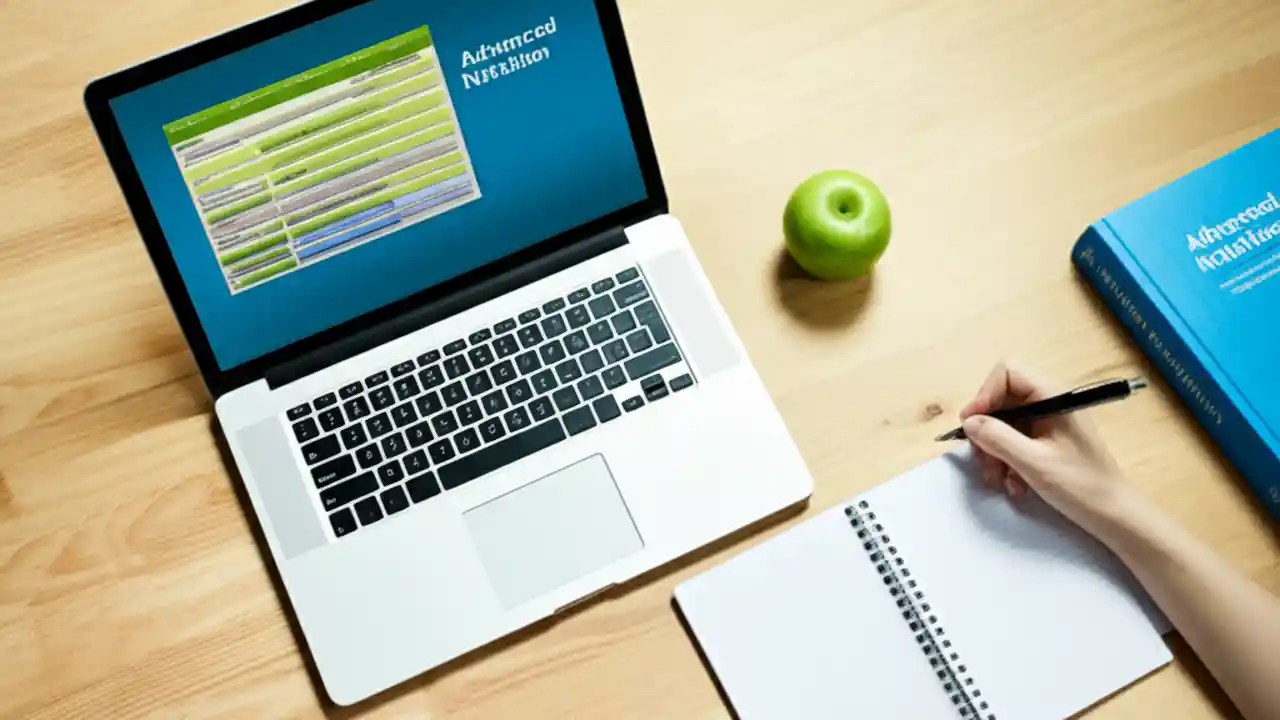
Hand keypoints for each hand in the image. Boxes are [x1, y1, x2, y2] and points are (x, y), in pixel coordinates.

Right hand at [958, 362, 1152, 545]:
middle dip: (988, 431)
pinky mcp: (1049, 440)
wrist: (1115, 515)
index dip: (984, 396)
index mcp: (1054, 395)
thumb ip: (998, 438)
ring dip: (995, 451)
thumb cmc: (1081, 486)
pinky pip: (1016, 440)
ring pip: (1006, 423)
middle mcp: (1051, 401)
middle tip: (983, 461)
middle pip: (1002, 399)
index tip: (971, 427)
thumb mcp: (1034, 462)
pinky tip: (1014, 485)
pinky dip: (1008, 460)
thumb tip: (969, 422)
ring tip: (998, 479)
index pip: (1007, 373)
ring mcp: (1050, 421)